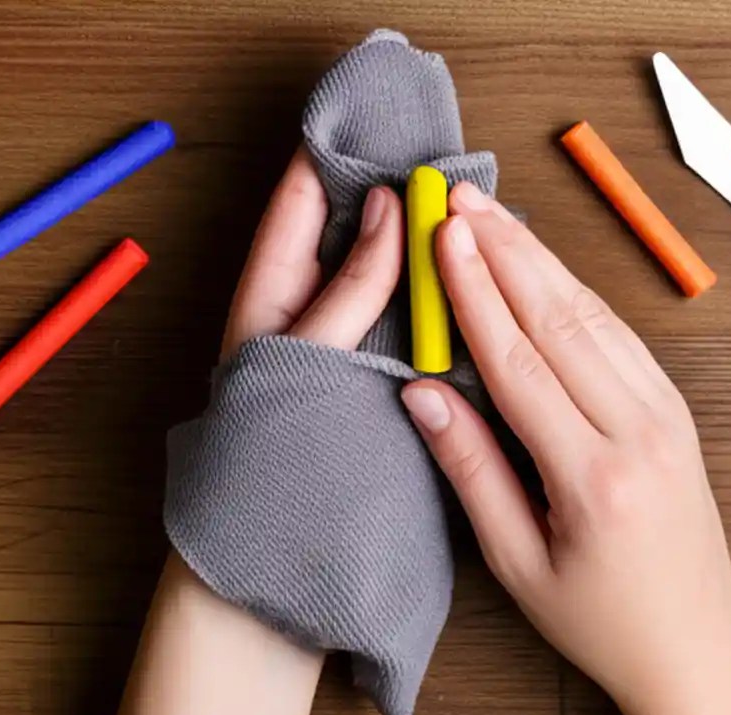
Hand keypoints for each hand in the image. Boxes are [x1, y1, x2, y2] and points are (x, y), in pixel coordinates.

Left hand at [121, 148, 403, 714]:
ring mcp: (339, 362)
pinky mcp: (371, 397)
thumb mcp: (302, 361)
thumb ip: (346, 290)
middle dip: (381, 202)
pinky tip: (466, 291)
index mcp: (266, 307)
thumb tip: (385, 213)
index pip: (294, 216)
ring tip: (454, 212)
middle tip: (426, 162)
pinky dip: (431, 306)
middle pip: (342, 245)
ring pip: (380, 289)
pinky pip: (403, 333)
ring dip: (413, 254)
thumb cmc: (264, 472)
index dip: (322, 165)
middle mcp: (303, 327)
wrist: (273, 574)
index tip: (358, 122)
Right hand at [400, 183, 730, 714]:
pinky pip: (621, 335)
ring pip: (595, 314)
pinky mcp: (676, 411)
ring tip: (493, 216)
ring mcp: (668, 415)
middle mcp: (641, 431)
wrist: (696, 648)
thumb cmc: (602, 620)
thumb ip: (470, 470)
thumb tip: (423, 393)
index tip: (442, 237)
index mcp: (594, 477)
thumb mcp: (517, 561)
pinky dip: (577, 290)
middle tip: (460, 199)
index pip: (519, 361)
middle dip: (504, 250)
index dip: (473, 292)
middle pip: (561, 318)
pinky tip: (545, 265)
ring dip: (540, 258)